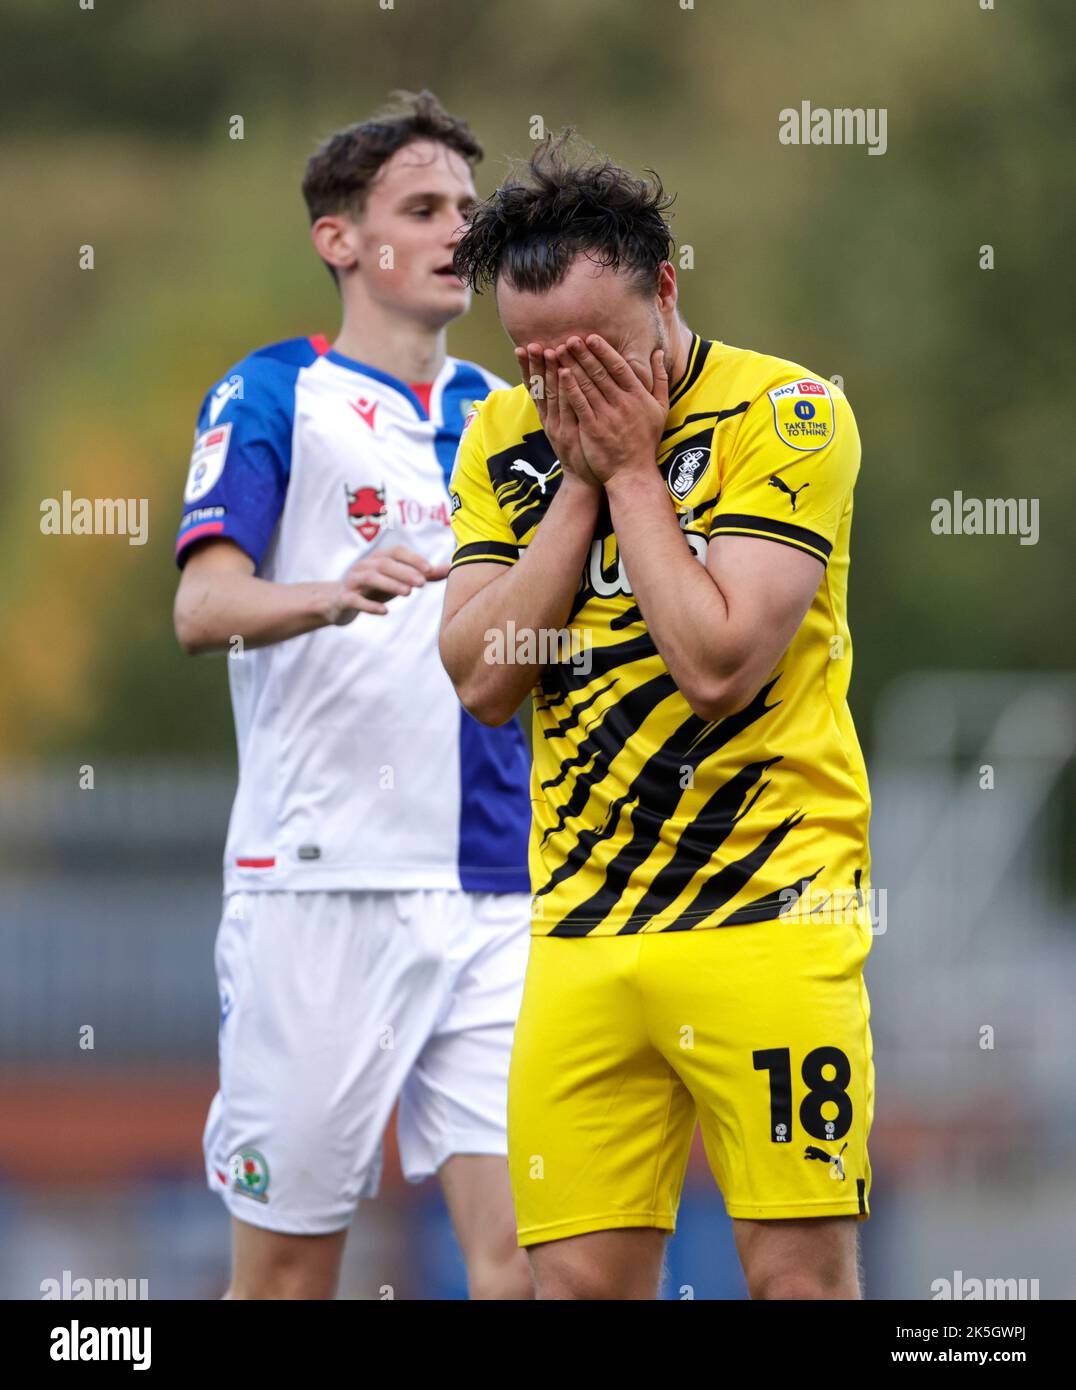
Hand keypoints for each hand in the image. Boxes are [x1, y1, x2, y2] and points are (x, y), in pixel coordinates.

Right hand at [326, 544, 449, 623]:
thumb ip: (424, 575)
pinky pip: (355, 599)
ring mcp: (352, 581)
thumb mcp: (398, 580)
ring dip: (390, 583)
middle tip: (423, 583)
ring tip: (408, 593)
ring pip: (370, 578)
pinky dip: (370, 605)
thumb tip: (451, 569)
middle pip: (385, 564)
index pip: (397, 552)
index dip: (413, 559)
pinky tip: (385, 612)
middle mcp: (365, 566)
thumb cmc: (374, 588)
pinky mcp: (344, 599)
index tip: (430, 569)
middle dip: (404, 571)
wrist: (337, 602)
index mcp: (379, 559)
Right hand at [514, 342, 600, 489]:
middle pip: (539, 388)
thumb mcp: (568, 427)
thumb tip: (562, 381)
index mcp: (547, 417)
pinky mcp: (570, 434)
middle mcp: (549, 420)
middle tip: (532, 344)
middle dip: (535, 365)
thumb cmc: (581, 451)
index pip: (534, 388)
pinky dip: (565, 389)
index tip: (522, 348)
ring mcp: (559, 427)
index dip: (527, 368)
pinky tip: (564, 373)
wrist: (584, 481)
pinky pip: (567, 407)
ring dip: (548, 372)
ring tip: (547, 350)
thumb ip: (564, 407)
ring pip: (551, 395)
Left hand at [554, 335, 668, 485]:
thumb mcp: (661, 408)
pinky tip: (560, 375)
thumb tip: (657, 353)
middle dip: (584, 354)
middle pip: (600, 373)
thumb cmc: (646, 440)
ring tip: (560, 351)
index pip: (619, 367)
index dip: (604, 351)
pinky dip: (570, 388)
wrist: (633, 473)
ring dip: (573, 366)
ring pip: (588, 385)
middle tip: (570, 338)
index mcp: (638, 396)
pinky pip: (580, 404)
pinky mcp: (593, 429)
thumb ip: (660, 379)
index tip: (591, 337)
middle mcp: (623, 403)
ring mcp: (607, 416)